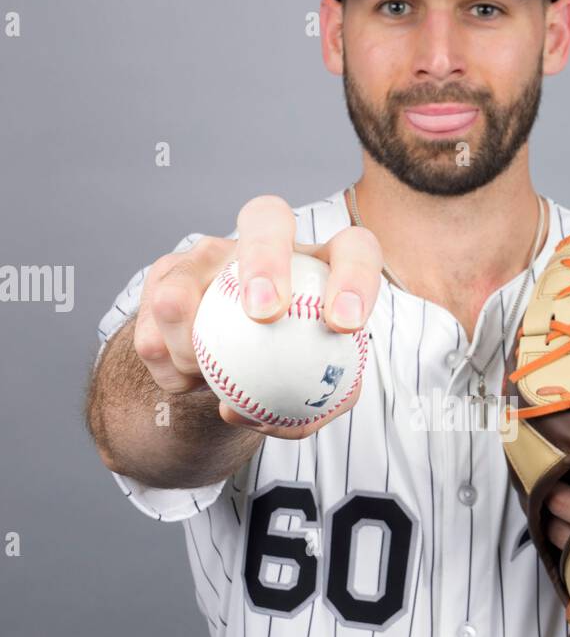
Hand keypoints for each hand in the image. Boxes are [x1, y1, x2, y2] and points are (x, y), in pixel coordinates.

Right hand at [132, 194, 382, 439]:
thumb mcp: (320, 393)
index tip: (343, 325)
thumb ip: (316, 405)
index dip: (354, 277)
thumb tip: (285, 418)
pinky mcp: (165, 276)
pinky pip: (149, 326)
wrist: (239, 362)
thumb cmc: (295, 372)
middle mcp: (266, 241)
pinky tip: (185, 383)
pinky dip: (167, 366)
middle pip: (266, 219)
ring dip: (186, 340)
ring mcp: (210, 254)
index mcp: (322, 262)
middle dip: (264, 262)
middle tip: (265, 316)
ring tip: (204, 374)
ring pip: (180, 283)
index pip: (353, 249)